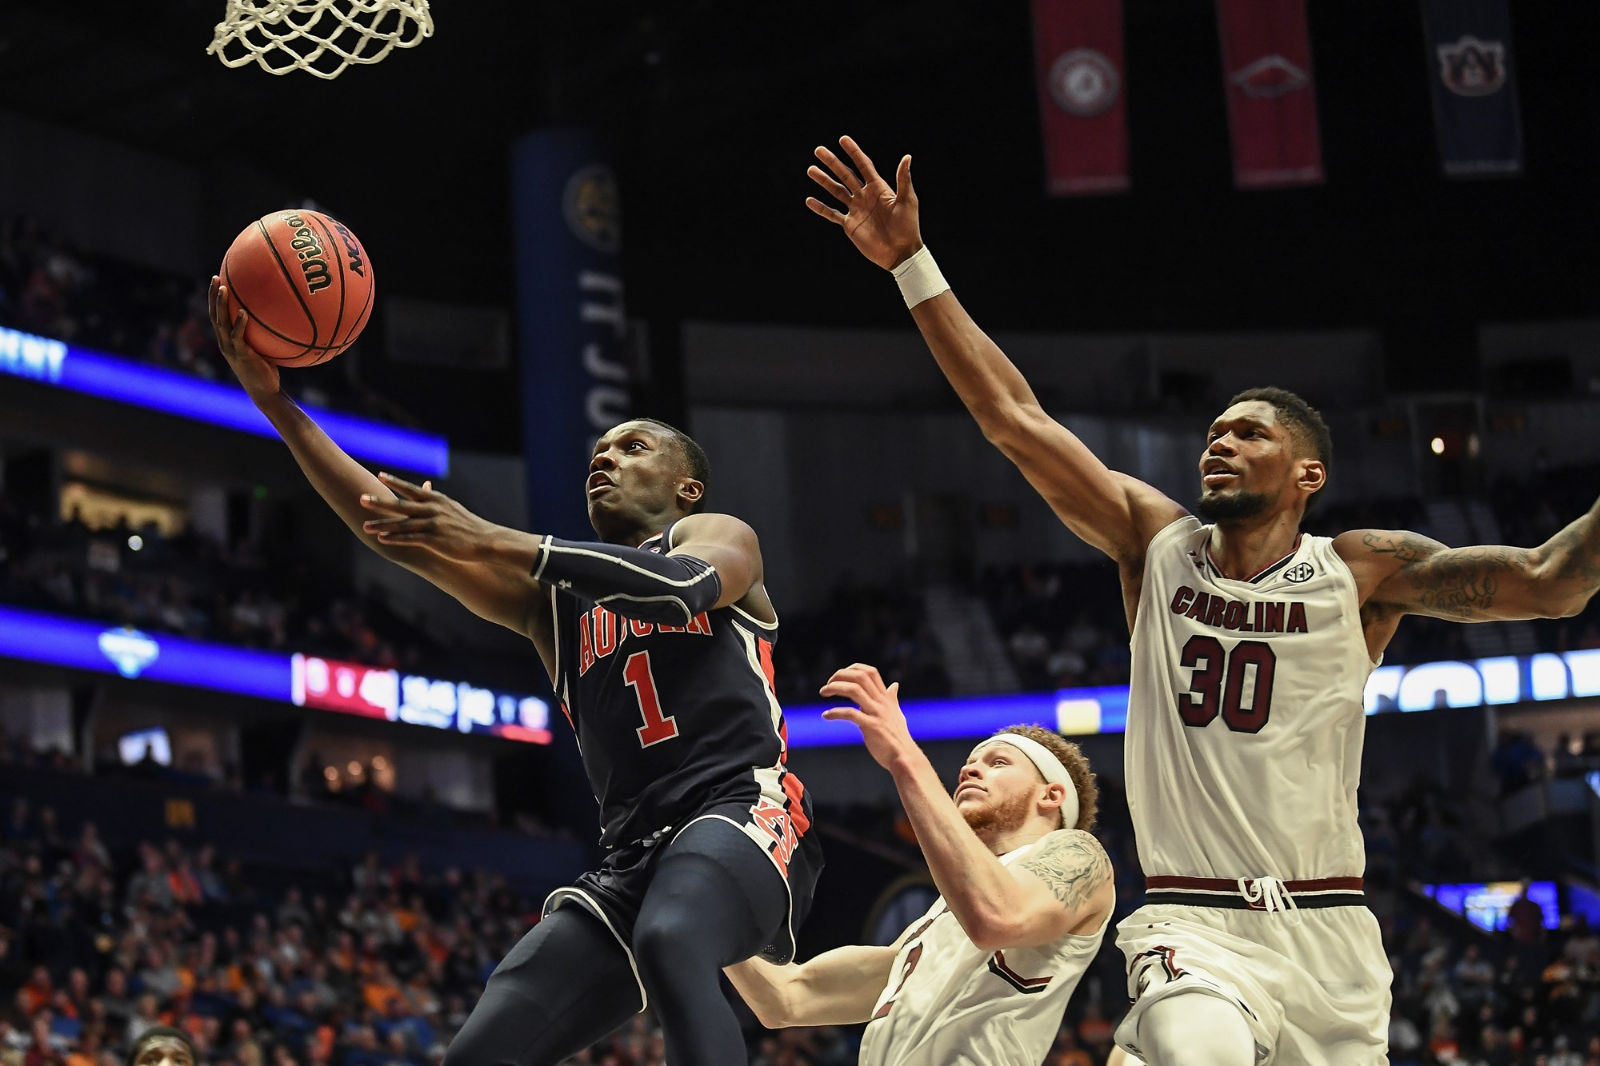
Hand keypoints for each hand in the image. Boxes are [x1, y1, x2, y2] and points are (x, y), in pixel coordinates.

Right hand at [207, 276, 280, 400]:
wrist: (266, 390)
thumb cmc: (268, 368)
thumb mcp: (264, 346)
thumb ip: (265, 331)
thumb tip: (281, 312)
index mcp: (227, 339)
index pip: (217, 314)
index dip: (214, 298)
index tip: (217, 279)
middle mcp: (225, 342)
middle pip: (214, 314)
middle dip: (213, 295)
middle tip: (215, 277)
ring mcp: (231, 349)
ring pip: (221, 323)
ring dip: (221, 305)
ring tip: (223, 288)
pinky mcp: (241, 355)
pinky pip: (237, 337)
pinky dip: (239, 324)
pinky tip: (243, 312)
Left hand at [359, 472, 499, 561]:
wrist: (486, 540)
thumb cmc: (468, 525)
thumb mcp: (452, 507)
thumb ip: (436, 498)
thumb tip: (427, 486)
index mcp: (437, 500)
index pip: (412, 488)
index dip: (395, 482)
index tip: (380, 475)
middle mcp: (433, 509)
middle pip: (401, 504)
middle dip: (380, 502)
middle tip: (362, 498)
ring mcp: (433, 524)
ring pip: (402, 523)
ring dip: (382, 525)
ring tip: (365, 526)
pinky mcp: (435, 539)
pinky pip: (410, 538)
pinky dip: (396, 538)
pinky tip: (383, 539)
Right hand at [806, 136, 922, 270]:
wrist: (900, 252)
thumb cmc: (907, 226)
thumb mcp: (908, 201)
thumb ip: (903, 180)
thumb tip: (906, 157)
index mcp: (879, 188)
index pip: (863, 165)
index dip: (853, 152)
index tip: (843, 139)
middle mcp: (865, 196)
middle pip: (846, 175)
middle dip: (832, 162)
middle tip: (818, 150)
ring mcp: (856, 210)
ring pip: (836, 191)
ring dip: (824, 181)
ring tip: (811, 170)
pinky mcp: (850, 225)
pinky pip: (832, 214)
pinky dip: (821, 208)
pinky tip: (809, 200)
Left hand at [821, 663, 914, 771]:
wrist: (904, 756)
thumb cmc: (898, 737)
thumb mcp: (896, 713)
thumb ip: (892, 698)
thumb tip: (894, 685)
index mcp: (885, 698)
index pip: (870, 672)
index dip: (853, 668)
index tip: (840, 675)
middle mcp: (882, 702)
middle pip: (860, 677)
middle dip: (840, 675)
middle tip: (828, 684)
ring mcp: (877, 713)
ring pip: (854, 690)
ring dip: (835, 688)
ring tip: (823, 692)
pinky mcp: (871, 727)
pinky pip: (850, 714)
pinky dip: (835, 712)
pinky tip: (826, 715)